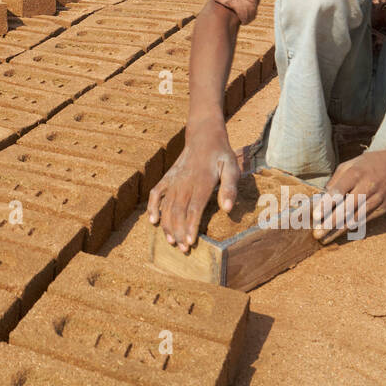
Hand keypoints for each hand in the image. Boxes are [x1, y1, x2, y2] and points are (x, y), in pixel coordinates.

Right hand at [147, 120, 244, 251]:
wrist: (204, 136)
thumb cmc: (221, 155)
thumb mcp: (232, 168)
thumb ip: (230, 188)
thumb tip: (228, 209)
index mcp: (202, 182)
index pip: (194, 209)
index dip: (190, 227)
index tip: (190, 242)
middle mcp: (185, 182)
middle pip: (178, 211)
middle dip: (179, 232)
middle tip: (183, 249)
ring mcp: (174, 180)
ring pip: (167, 206)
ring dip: (167, 225)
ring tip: (171, 242)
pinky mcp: (167, 178)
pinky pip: (156, 194)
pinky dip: (153, 207)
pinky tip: (153, 221)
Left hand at [312, 145, 385, 242]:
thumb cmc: (369, 163)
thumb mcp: (350, 164)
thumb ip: (336, 180)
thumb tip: (322, 197)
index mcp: (356, 173)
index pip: (338, 191)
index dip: (326, 205)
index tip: (315, 217)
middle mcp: (367, 187)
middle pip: (346, 208)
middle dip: (330, 223)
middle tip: (317, 234)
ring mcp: (377, 198)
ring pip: (356, 218)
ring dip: (339, 230)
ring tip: (325, 239)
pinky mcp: (384, 207)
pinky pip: (365, 220)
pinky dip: (352, 228)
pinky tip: (340, 234)